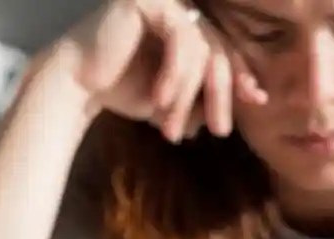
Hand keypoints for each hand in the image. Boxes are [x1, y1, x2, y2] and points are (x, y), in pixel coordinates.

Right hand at [61, 0, 267, 140]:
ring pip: (199, 51)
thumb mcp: (177, 99)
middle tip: (220, 130)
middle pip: (218, 50)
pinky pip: (180, 40)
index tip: (256, 99)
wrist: (78, 83)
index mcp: (190, 27)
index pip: (225, 50)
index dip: (241, 75)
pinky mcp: (150, 2)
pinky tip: (161, 101)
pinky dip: (174, 75)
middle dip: (220, 94)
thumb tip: (249, 101)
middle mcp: (181, 9)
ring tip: (173, 129)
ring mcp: (166, 2)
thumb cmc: (125, 91)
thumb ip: (206, 97)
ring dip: (187, 95)